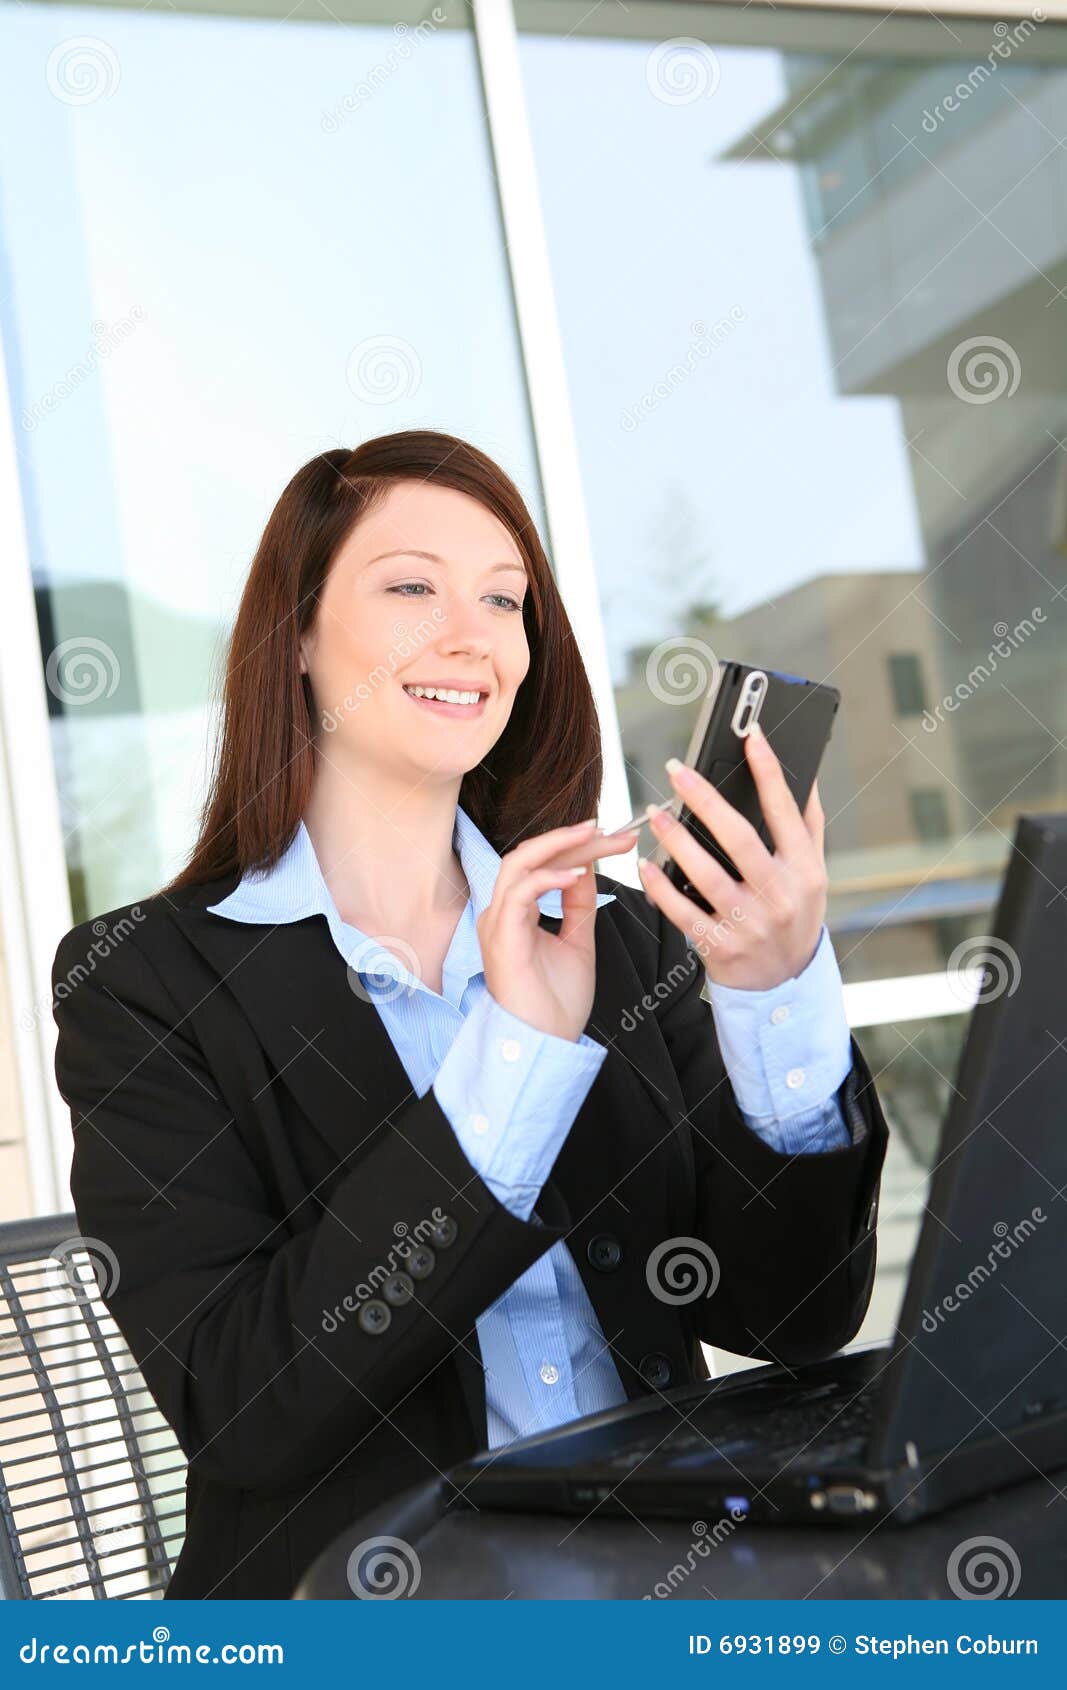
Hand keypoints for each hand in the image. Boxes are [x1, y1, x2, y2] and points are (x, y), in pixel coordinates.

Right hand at [478, 820, 639, 1041]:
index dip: (576, 846)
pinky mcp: (502, 938)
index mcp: (515, 914)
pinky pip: (520, 893)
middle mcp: (501, 913)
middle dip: (571, 837)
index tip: (615, 837)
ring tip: (595, 837)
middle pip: (529, 855)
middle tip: (612, 829)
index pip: (541, 864)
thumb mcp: (577, 942)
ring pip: (519, 864)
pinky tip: (577, 875)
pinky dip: (548, 878)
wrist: (543, 1045)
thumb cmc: (555, 1004)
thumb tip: (587, 869)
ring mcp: (497, 923)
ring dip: (558, 846)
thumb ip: (579, 906)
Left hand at [638, 723, 827, 990]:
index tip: (750, 735)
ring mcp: (750, 924)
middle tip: (677, 771)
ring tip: (655, 812)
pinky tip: (645, 864)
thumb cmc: (794, 916)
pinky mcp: (721, 947)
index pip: (786, 811)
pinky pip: (683, 912)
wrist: (784, 982)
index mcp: (804, 869)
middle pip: (739, 838)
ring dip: (676, 840)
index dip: (769, 771)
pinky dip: (661, 887)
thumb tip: (807, 776)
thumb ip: (808, 826)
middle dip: (705, 799)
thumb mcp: (813, 873)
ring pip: (706, 874)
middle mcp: (780, 896)